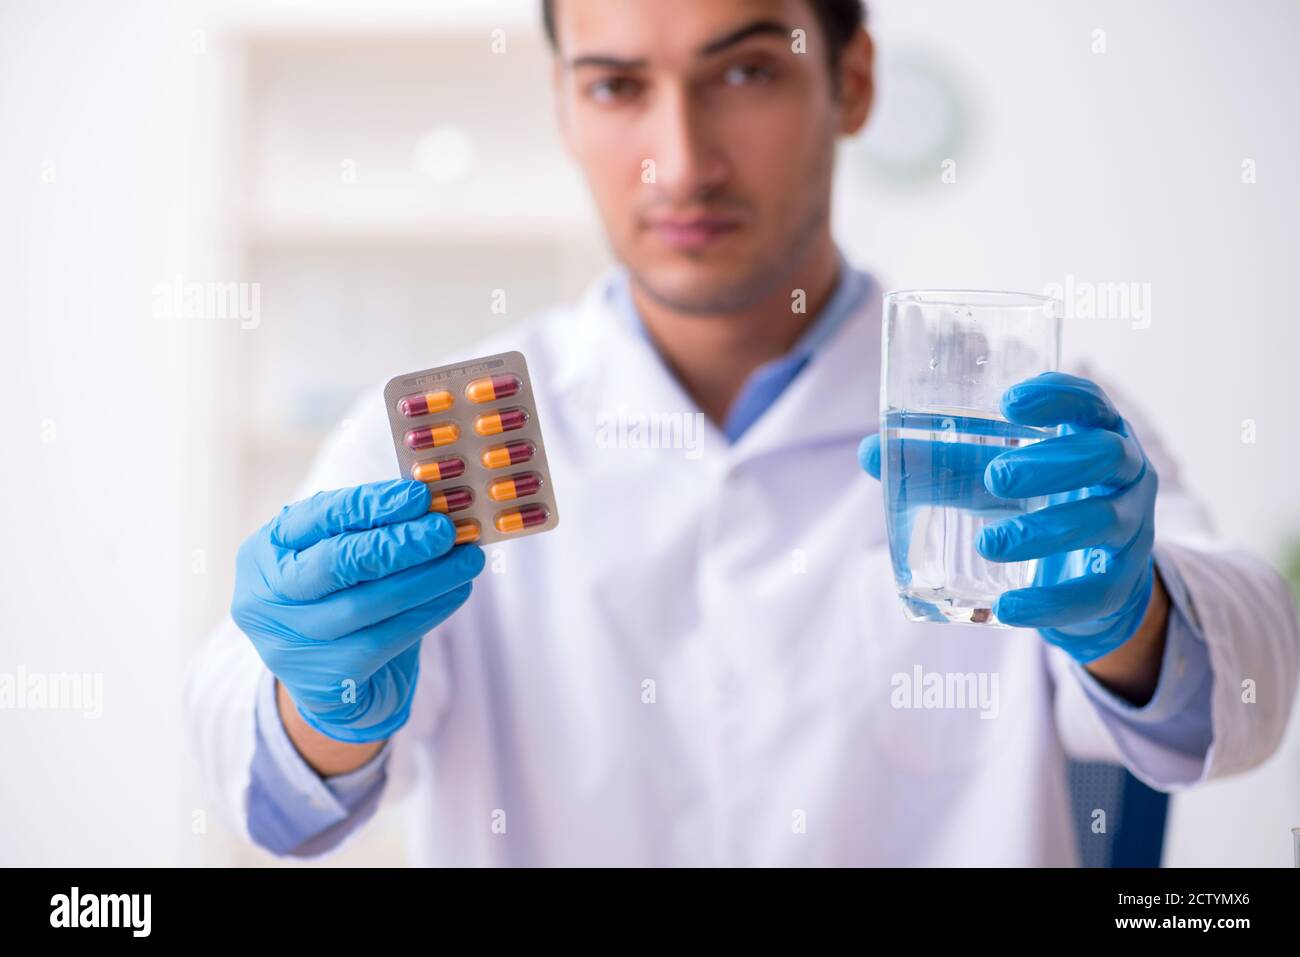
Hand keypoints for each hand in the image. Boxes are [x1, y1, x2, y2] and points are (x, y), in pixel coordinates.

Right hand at [231, 479, 484, 741]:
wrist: (323, 681)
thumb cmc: (333, 598)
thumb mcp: (329, 555)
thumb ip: (366, 527)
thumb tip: (430, 502)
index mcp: (264, 552)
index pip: (319, 517)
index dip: (372, 504)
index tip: (420, 496)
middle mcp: (267, 598)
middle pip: (339, 562)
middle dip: (400, 543)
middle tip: (446, 529)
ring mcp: (293, 642)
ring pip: (370, 603)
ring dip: (428, 578)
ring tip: (468, 559)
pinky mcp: (327, 678)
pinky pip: (389, 637)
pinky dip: (430, 610)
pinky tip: (456, 591)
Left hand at [859, 373, 1158, 662]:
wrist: (1092, 580)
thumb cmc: (1038, 504)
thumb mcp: (994, 481)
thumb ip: (941, 465)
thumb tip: (870, 452)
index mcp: (1095, 434)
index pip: (1089, 403)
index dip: (1058, 397)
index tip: (1010, 401)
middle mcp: (1124, 475)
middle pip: (1104, 456)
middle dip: (1051, 464)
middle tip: (996, 477)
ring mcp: (1130, 530)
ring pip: (1099, 522)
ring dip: (1043, 532)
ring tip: (990, 543)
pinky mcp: (1120, 584)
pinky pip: (1092, 593)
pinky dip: (1050, 603)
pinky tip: (1009, 609)